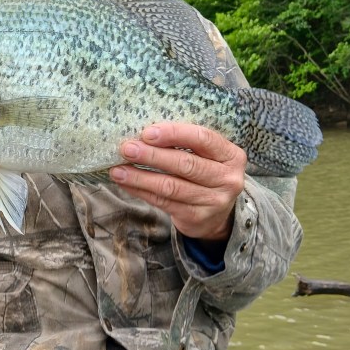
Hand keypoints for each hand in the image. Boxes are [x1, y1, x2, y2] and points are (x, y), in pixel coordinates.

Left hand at [110, 122, 245, 242]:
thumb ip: (185, 143)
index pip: (203, 138)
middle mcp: (227, 179)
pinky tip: (127, 183)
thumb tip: (143, 132)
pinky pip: (164, 202)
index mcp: (231, 155)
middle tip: (127, 148)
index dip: (174, 134)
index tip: (147, 132)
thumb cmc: (205, 174)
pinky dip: (142, 191)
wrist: (217, 215)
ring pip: (171, 186)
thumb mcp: (206, 156)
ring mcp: (214, 201)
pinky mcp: (197, 217)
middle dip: (152, 155)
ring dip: (140, 176)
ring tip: (118, 169)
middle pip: (185, 164)